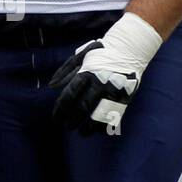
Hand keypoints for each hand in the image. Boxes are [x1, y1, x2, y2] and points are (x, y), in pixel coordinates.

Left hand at [49, 12, 161, 135]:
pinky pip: (114, 117)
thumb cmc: (102, 53)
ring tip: (82, 132)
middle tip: (68, 127)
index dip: (60, 110)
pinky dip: (106, 126)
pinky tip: (98, 130)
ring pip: (99, 116)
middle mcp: (100, 84)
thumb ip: (65, 71)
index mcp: (87, 73)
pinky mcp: (125, 97)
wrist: (130, 49)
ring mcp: (114, 92)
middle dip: (72, 121)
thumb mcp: (81, 56)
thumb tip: (51, 86)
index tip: (56, 118)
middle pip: (82, 108)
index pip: (69, 96)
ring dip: (88, 128)